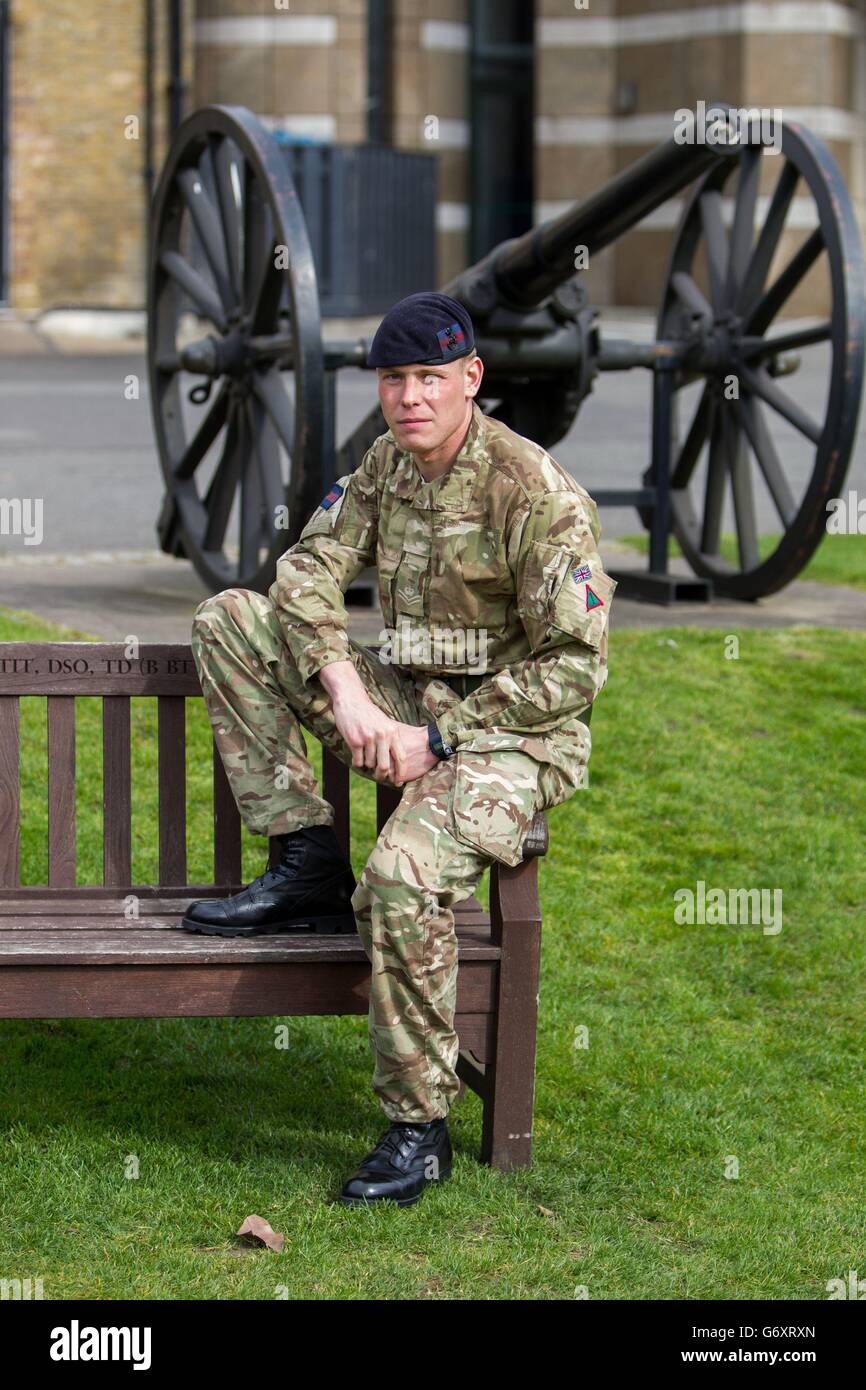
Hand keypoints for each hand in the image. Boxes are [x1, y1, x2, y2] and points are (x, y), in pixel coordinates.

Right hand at [319, 664, 436, 783]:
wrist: (351, 700)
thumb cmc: (369, 714)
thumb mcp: (385, 724)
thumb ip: (391, 740)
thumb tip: (395, 764)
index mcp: (393, 732)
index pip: (401, 758)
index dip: (400, 773)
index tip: (398, 781)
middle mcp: (382, 736)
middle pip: (384, 766)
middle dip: (381, 775)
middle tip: (378, 777)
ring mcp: (368, 738)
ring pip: (369, 764)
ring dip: (366, 764)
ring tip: (364, 755)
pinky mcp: (355, 740)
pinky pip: (358, 761)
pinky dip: (357, 762)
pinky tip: (356, 754)